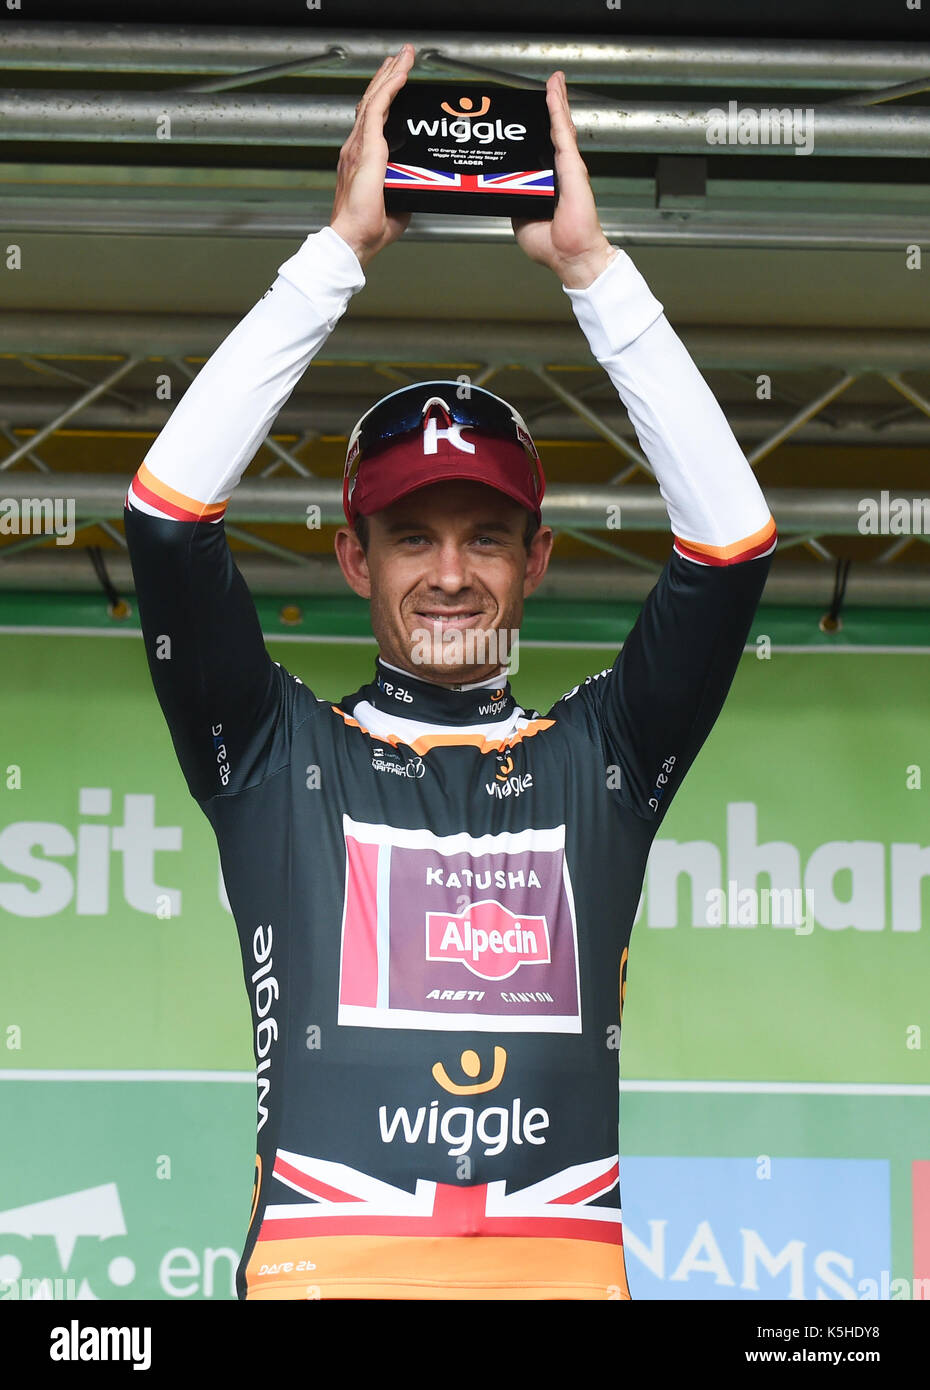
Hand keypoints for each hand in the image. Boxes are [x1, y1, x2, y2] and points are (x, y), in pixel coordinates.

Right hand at [330, 43, 414, 269]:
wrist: (354, 238)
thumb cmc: (368, 229)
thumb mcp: (396, 205)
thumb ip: (406, 190)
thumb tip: (420, 186)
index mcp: (361, 160)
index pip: (373, 120)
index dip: (384, 97)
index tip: (396, 80)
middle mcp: (356, 148)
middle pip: (373, 102)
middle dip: (388, 77)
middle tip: (399, 58)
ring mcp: (359, 146)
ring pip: (375, 99)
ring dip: (390, 76)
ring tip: (401, 58)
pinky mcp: (366, 149)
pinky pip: (378, 109)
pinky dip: (389, 89)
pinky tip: (399, 75)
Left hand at [512, 71, 614, 289]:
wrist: (570, 255)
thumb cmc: (553, 246)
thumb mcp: (521, 220)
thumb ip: (514, 202)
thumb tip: (499, 191)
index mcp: (550, 183)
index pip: (543, 150)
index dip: (539, 131)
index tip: (532, 117)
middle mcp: (561, 172)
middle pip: (554, 132)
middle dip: (551, 108)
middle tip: (548, 88)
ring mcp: (568, 166)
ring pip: (560, 126)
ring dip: (556, 101)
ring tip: (554, 82)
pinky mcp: (572, 165)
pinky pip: (562, 130)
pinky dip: (557, 108)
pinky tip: (554, 91)